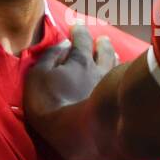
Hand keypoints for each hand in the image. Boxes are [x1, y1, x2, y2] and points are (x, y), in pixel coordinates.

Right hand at [24, 24, 117, 150]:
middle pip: (103, 50)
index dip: (78, 31)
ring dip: (113, 56)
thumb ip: (50, 57)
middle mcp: (97, 68)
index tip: (76, 27)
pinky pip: (119, 82)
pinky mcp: (115, 101)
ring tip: (113, 53)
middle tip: (102, 39)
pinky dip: (120, 75)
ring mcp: (109, 85)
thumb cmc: (51, 102)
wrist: (76, 133)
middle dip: (101, 43)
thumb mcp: (39, 76)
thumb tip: (64, 43)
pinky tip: (120, 76)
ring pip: (115, 65)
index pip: (80, 39)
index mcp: (78, 60)